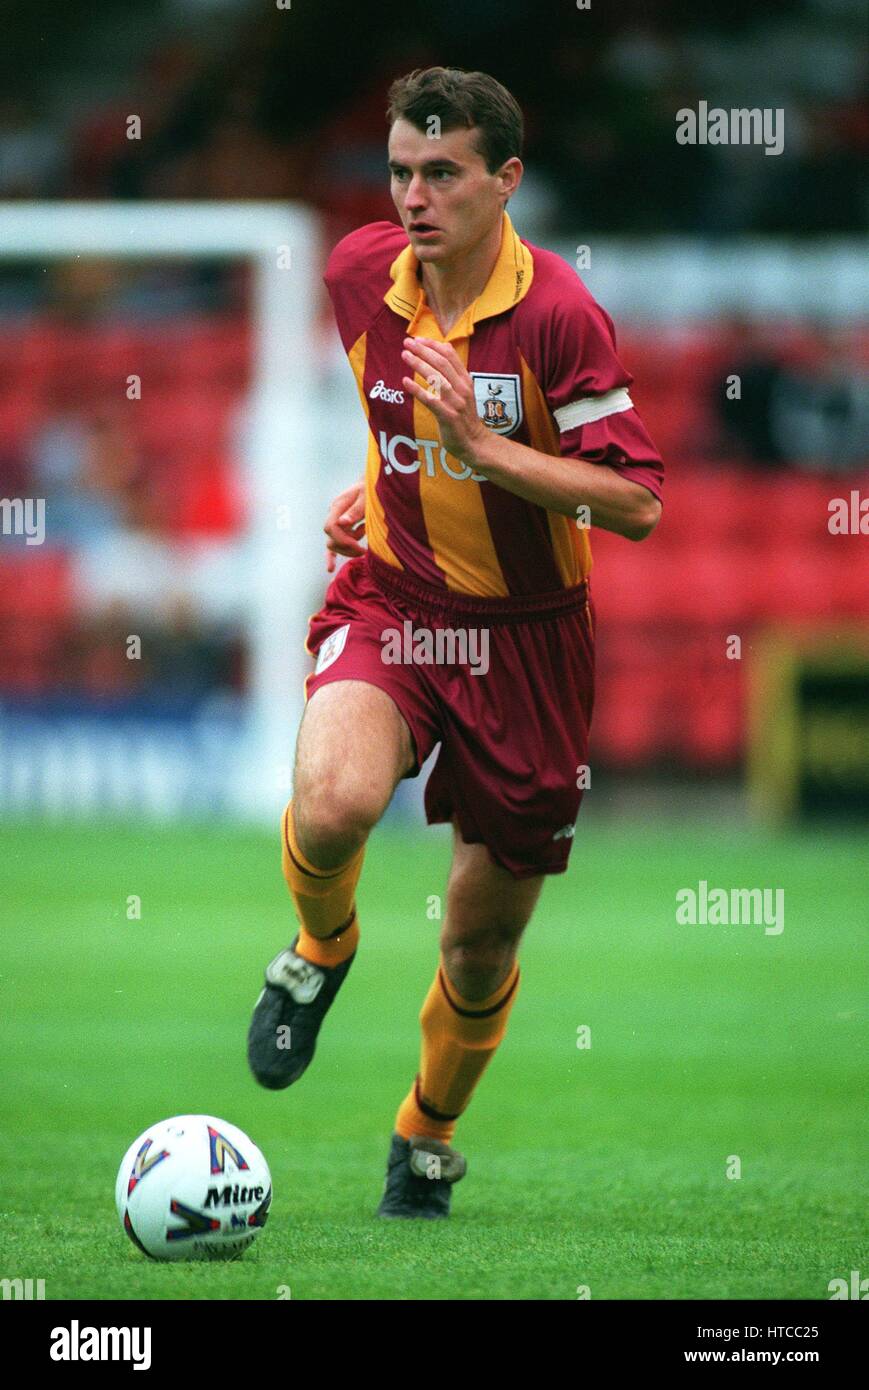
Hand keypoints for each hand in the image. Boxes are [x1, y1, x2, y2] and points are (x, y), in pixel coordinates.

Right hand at [323, 479, 365, 572]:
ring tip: (365, 535)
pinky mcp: (341, 528)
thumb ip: (355, 510)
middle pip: (332, 538)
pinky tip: (330, 568)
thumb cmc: (371, 489)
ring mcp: (336, 522)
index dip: (343, 540)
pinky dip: (332, 556)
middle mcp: (333, 514)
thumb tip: (343, 522)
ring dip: (348, 547)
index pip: (331, 527)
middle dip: (347, 546)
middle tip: (363, 549)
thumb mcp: (366, 497)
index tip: (359, 546)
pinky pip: (333, 544)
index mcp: (338, 506)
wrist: (372, 485)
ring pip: (334, 543)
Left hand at [401, 337, 486, 462]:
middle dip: (423, 351)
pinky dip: (417, 389)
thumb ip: (454, 373)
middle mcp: (462, 388)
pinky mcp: (448, 416)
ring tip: (404, 355)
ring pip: (436, 378)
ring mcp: (456, 402)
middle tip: (407, 342)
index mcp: (466, 380)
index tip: (418, 339)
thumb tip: (442, 349)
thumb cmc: (464, 417)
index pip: (450, 355)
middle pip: (441, 363)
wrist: (474, 442)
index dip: (433, 345)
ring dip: (419, 365)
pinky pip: (430, 400)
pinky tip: (405, 381)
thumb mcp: (463, 391)